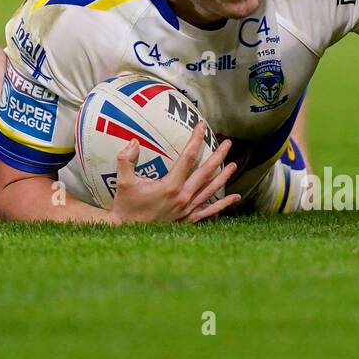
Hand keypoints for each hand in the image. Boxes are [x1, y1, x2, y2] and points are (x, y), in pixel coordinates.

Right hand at [109, 122, 240, 223]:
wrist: (128, 231)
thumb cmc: (126, 206)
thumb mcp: (123, 182)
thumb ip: (126, 160)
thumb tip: (133, 142)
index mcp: (170, 186)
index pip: (187, 158)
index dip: (196, 140)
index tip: (201, 127)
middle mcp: (183, 197)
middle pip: (206, 172)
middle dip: (218, 156)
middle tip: (228, 143)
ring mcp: (188, 210)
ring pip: (211, 190)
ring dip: (224, 176)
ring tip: (234, 164)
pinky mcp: (188, 220)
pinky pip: (210, 211)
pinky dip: (224, 204)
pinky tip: (236, 197)